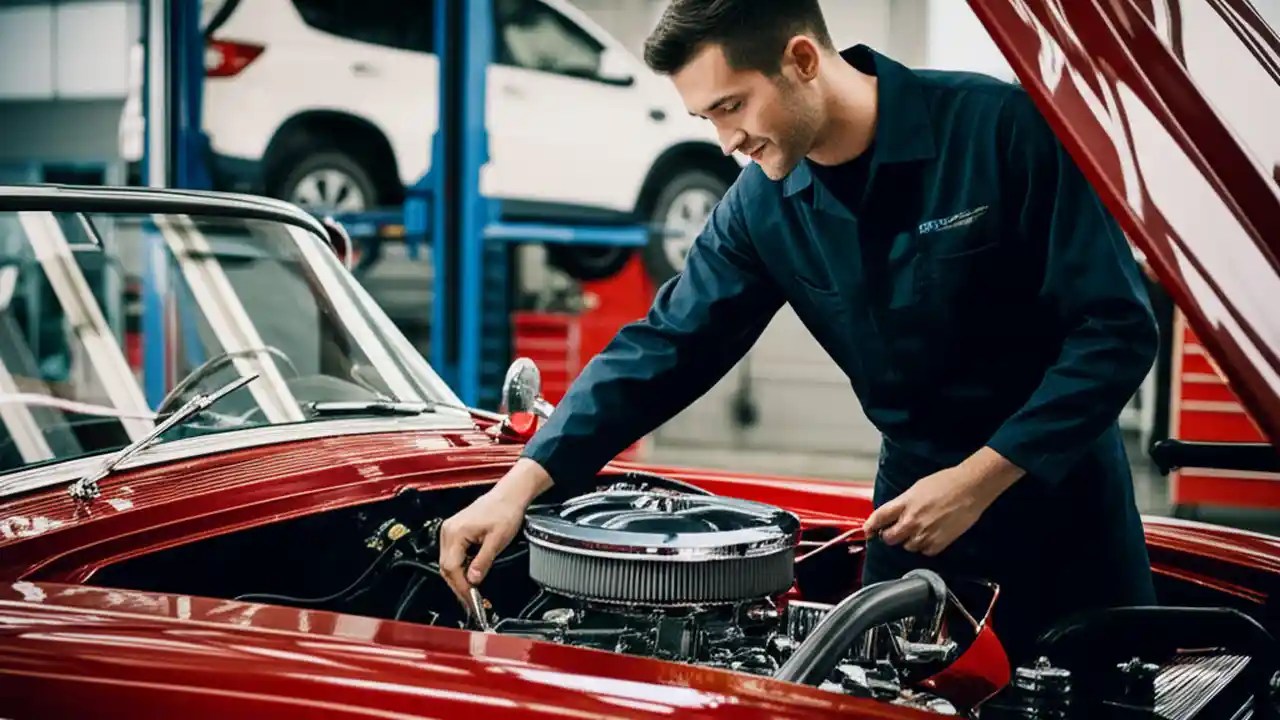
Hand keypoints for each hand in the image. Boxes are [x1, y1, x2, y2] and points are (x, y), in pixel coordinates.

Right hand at [438, 458, 551, 605]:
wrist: (509, 495)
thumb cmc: (505, 511)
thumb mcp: (497, 540)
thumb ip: (483, 561)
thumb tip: (473, 580)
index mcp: (455, 532)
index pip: (452, 568)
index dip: (461, 587)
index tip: (471, 599)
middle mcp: (448, 531)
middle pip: (446, 567)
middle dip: (458, 586)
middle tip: (471, 602)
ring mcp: (449, 530)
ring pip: (448, 563)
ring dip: (459, 578)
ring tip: (471, 593)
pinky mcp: (455, 531)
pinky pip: (452, 555)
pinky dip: (460, 568)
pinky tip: (470, 576)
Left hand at [862, 448, 1022, 556]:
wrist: (970, 488)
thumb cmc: (945, 483)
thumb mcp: (916, 488)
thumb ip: (902, 503)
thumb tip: (893, 515)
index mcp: (904, 503)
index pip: (879, 518)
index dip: (870, 526)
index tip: (867, 531)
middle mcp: (911, 520)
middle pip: (889, 538)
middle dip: (890, 535)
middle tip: (897, 530)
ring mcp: (925, 533)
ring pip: (907, 547)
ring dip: (909, 541)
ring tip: (920, 529)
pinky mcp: (939, 543)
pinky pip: (925, 552)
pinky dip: (925, 546)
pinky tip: (931, 535)